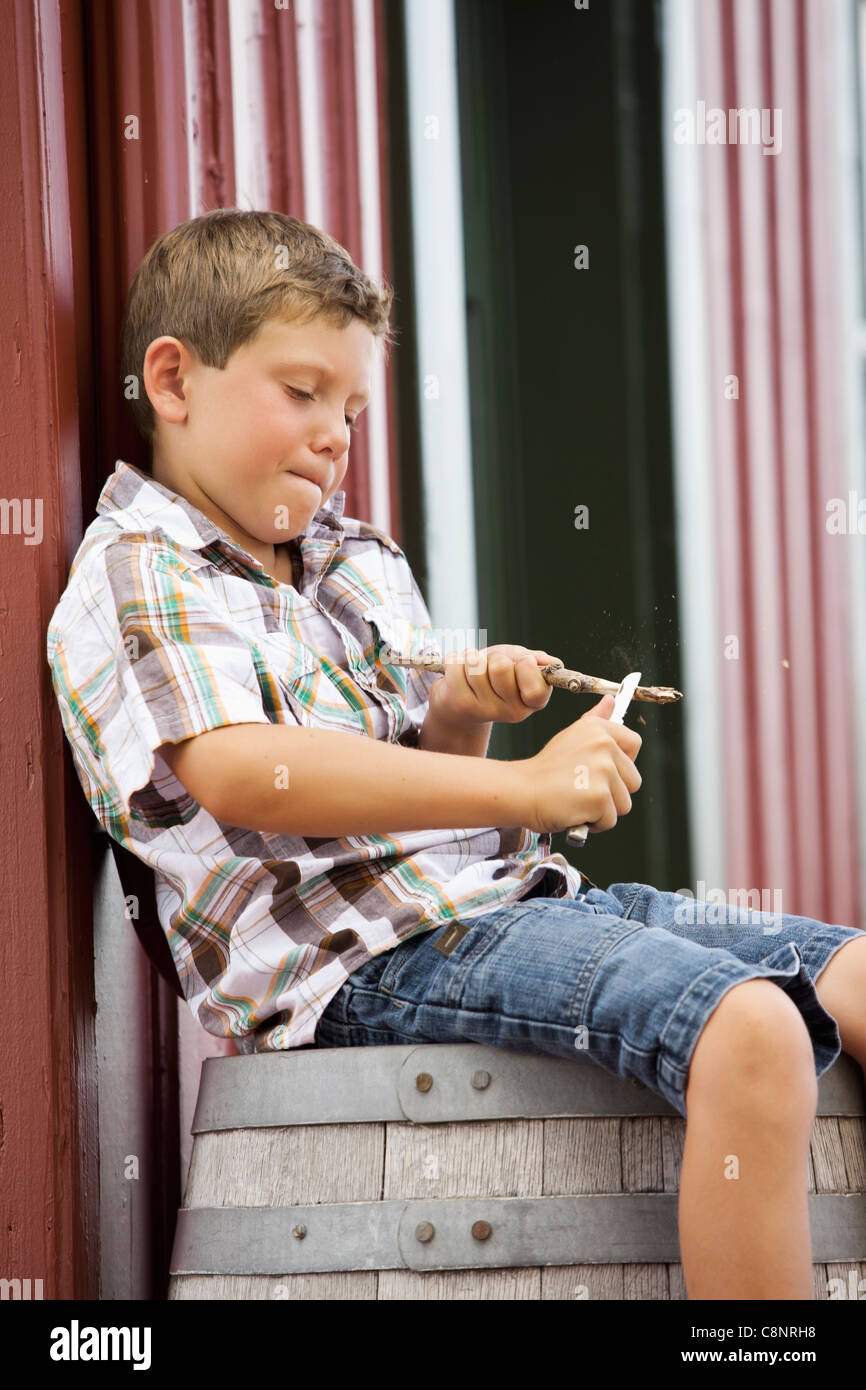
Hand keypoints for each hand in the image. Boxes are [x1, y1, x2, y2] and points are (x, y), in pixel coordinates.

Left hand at [426, 645, 564, 727]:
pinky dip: (455, 661)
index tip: (520, 663)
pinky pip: (456, 667)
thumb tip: (551, 663)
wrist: (460, 700)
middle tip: (491, 668)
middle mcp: (514, 712)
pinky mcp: (462, 705)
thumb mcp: (517, 663)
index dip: (525, 666)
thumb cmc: (493, 676)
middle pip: (500, 667)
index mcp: (534, 702)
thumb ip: (535, 660)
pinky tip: (458, 674)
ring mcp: (487, 711)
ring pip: (476, 665)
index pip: (535, 687)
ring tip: (474, 671)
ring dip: (472, 659)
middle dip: (494, 658)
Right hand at [516, 692, 642, 833]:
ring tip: (577, 800)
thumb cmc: (544, 770)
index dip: (622, 763)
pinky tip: (573, 811)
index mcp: (598, 728)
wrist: (521, 790)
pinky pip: (610, 820)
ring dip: (603, 810)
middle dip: (612, 793)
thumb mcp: (570, 737)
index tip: (602, 770)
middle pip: (634, 780)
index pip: (634, 743)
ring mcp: (603, 771)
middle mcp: (603, 745)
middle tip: (583, 789)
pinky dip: (593, 823)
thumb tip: (611, 701)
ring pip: (624, 803)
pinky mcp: (599, 797)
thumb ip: (595, 720)